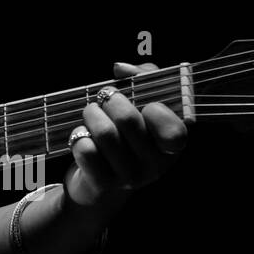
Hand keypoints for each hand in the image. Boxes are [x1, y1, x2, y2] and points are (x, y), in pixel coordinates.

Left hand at [63, 62, 186, 209]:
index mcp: (171, 147)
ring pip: (105, 134)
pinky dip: (79, 135)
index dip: (156, 111)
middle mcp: (155, 166)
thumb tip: (121, 68)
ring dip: (91, 114)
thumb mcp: (140, 105)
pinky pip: (86, 150)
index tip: (145, 104)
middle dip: (109, 99)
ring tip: (91, 112)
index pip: (174, 131)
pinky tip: (83, 136)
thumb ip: (141, 77)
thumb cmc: (124, 134)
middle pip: (128, 121)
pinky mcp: (103, 184)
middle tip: (104, 98)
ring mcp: (130, 178)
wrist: (100, 183)